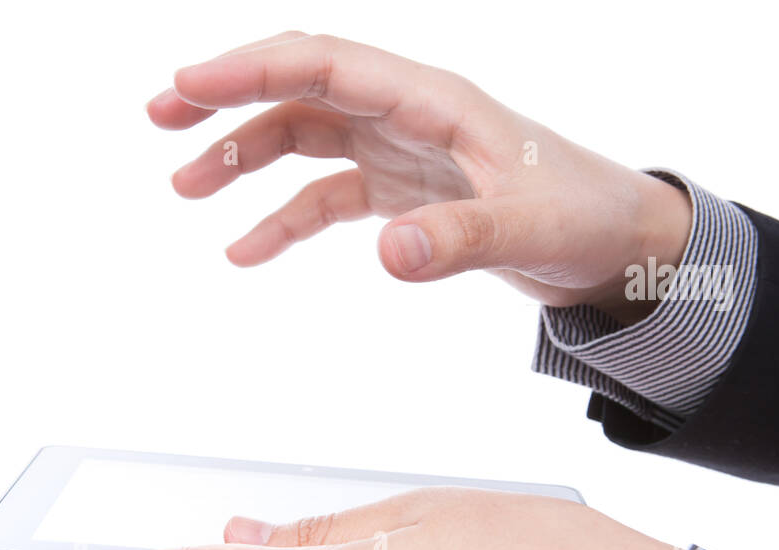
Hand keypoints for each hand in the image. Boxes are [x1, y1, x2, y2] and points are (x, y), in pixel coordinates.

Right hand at [148, 32, 691, 321]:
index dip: (250, 68)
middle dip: (227, 95)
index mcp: (434, 100)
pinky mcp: (402, 192)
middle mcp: (407, 114)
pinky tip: (244, 249)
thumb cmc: (587, 219)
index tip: (185, 85)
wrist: (617, 244)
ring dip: (243, 156)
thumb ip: (461, 239)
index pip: (326, 65)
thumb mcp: (532, 230)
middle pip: (300, 86)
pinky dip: (281, 218)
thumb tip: (387, 254)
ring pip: (303, 136)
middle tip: (160, 115)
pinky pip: (325, 196)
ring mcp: (400, 152)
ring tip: (186, 185)